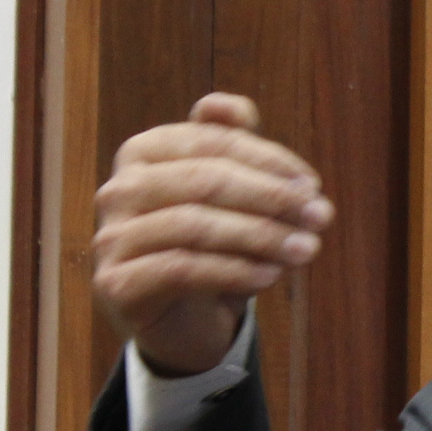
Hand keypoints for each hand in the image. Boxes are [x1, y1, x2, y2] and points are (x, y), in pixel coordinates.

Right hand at [91, 93, 333, 375]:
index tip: (312, 185)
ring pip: (194, 225)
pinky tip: (270, 276)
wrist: (183, 323)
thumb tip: (234, 107)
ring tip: (306, 249)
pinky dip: (234, 271)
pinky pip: (182, 269)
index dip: (268, 160)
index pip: (212, 141)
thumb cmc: (211, 248)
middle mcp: (119, 190)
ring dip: (260, 236)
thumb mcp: (229, 195)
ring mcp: (112, 237)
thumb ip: (234, 145)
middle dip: (270, 197)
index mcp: (143, 152)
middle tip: (319, 216)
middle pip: (204, 180)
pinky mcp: (116, 284)